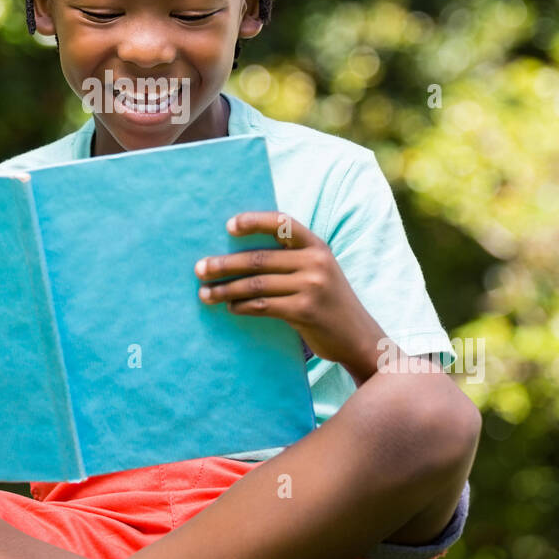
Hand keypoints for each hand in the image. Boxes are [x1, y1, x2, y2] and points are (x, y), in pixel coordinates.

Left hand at [194, 211, 385, 381]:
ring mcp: (312, 286)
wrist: (359, 337)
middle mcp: (315, 262)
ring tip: (205, 294)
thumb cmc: (329, 302)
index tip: (228, 226)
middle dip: (225, 264)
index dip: (254, 221)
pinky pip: (263, 305)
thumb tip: (240, 255)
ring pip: (257, 284)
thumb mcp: (319, 271)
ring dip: (226, 289)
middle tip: (199, 269)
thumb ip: (291, 259)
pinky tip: (229, 307)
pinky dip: (241, 306)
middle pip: (259, 258)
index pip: (282, 223)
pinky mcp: (305, 311)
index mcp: (317, 245)